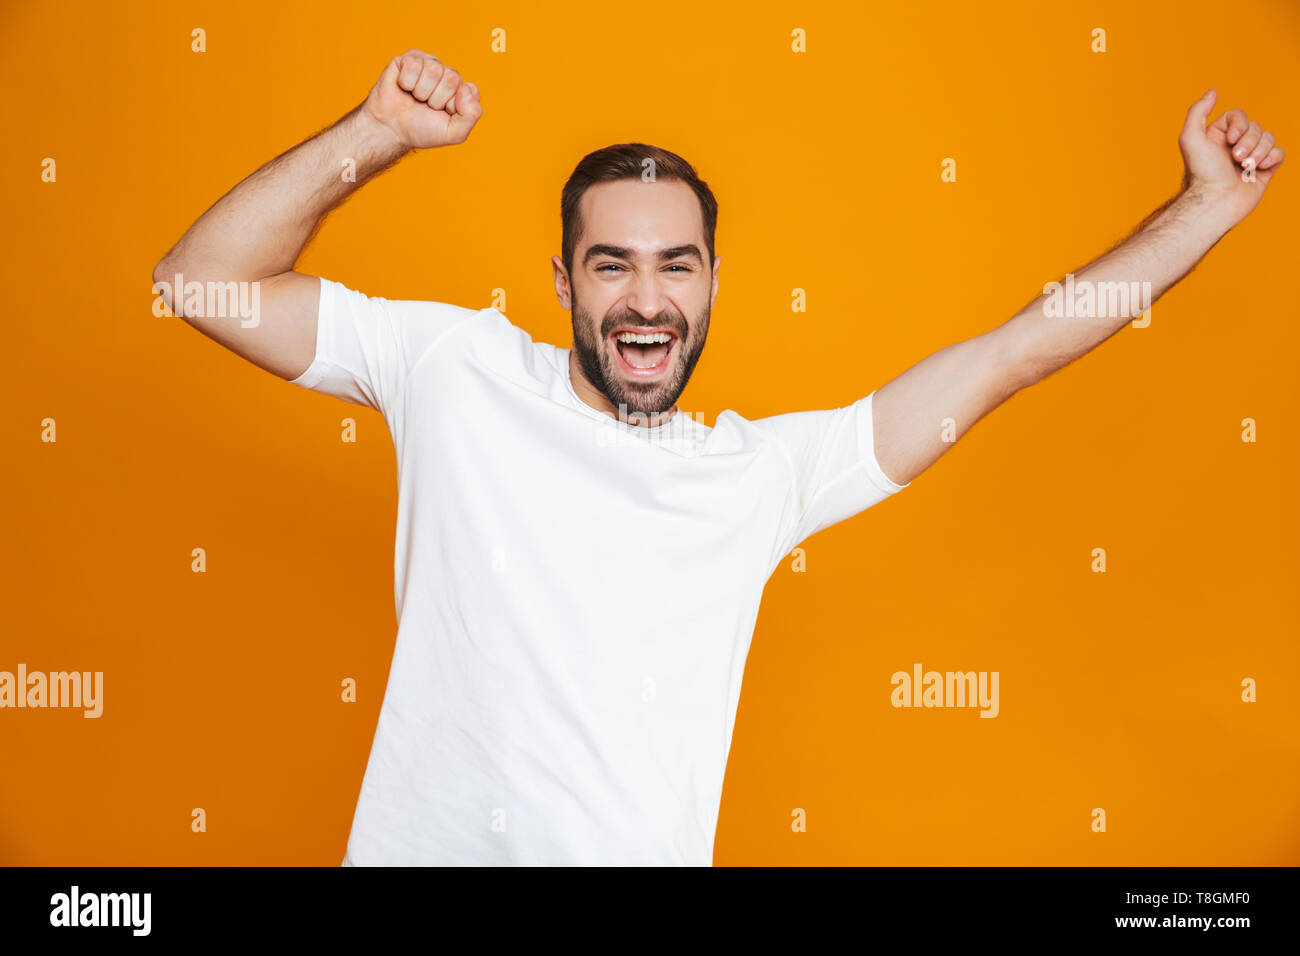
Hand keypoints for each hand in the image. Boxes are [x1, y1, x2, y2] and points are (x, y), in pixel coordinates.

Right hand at [363, 49, 482, 149]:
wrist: (391, 129)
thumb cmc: (421, 130)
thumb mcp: (454, 133)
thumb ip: (471, 115)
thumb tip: (467, 87)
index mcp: (460, 91)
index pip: (469, 90)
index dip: (454, 106)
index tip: (442, 114)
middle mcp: (446, 75)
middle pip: (452, 78)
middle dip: (437, 99)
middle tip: (425, 106)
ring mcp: (428, 65)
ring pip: (434, 70)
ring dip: (421, 91)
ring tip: (414, 98)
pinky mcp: (409, 59)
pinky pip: (414, 64)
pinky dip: (406, 81)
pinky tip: (403, 88)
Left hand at [1179, 89, 1283, 225]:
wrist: (1216, 201)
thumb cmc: (1201, 172)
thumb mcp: (1190, 138)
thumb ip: (1198, 111)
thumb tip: (1213, 91)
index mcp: (1218, 137)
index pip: (1239, 115)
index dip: (1239, 124)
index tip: (1230, 139)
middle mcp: (1234, 146)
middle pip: (1256, 126)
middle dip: (1248, 142)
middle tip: (1235, 159)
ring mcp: (1250, 158)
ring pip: (1269, 138)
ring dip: (1258, 152)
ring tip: (1244, 168)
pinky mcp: (1264, 170)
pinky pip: (1279, 153)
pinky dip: (1271, 158)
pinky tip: (1258, 169)